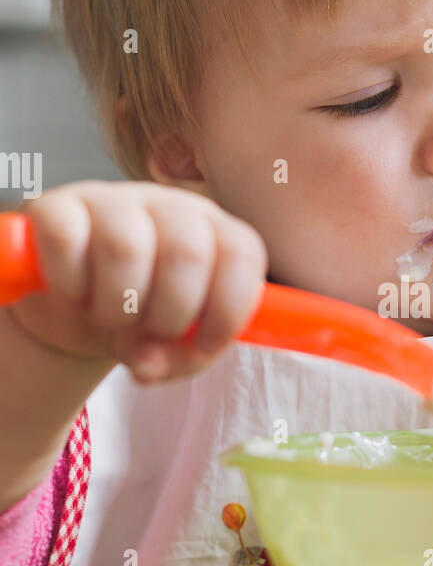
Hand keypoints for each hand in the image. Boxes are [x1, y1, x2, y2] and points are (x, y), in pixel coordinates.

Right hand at [8, 180, 268, 383]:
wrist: (74, 308)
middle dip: (167, 316)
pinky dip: (70, 287)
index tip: (201, 346)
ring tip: (109, 319)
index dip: (227, 312)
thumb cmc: (138, 319)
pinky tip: (73, 297)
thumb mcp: (169, 348)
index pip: (242, 255)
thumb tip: (147, 364)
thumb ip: (175, 359)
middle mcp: (171, 207)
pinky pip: (67, 241)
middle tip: (146, 333)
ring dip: (116, 309)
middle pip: (187, 252)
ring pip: (126, 248)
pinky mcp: (58, 206)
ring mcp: (114, 200)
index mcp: (215, 233)